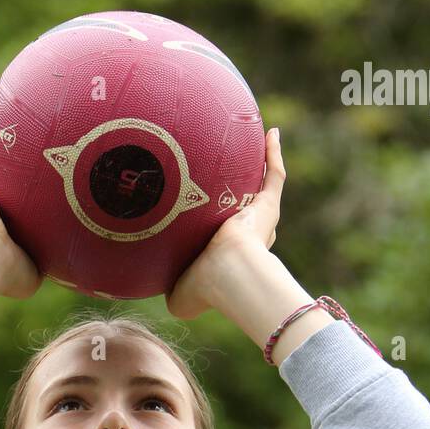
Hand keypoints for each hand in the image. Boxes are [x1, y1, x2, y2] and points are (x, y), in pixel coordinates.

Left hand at [165, 127, 285, 320]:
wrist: (228, 273)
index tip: (212, 227)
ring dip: (262, 170)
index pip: (232, 245)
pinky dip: (274, 154)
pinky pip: (274, 175)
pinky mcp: (268, 206)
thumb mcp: (180, 295)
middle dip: (246, 203)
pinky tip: (270, 132)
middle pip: (250, 217)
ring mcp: (261, 220)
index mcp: (232, 259)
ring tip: (256, 147)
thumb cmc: (204, 287)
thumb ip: (169, 286)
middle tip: (234, 185)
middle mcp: (251, 239)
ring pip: (262, 190)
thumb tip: (155, 286)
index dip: (225, 238)